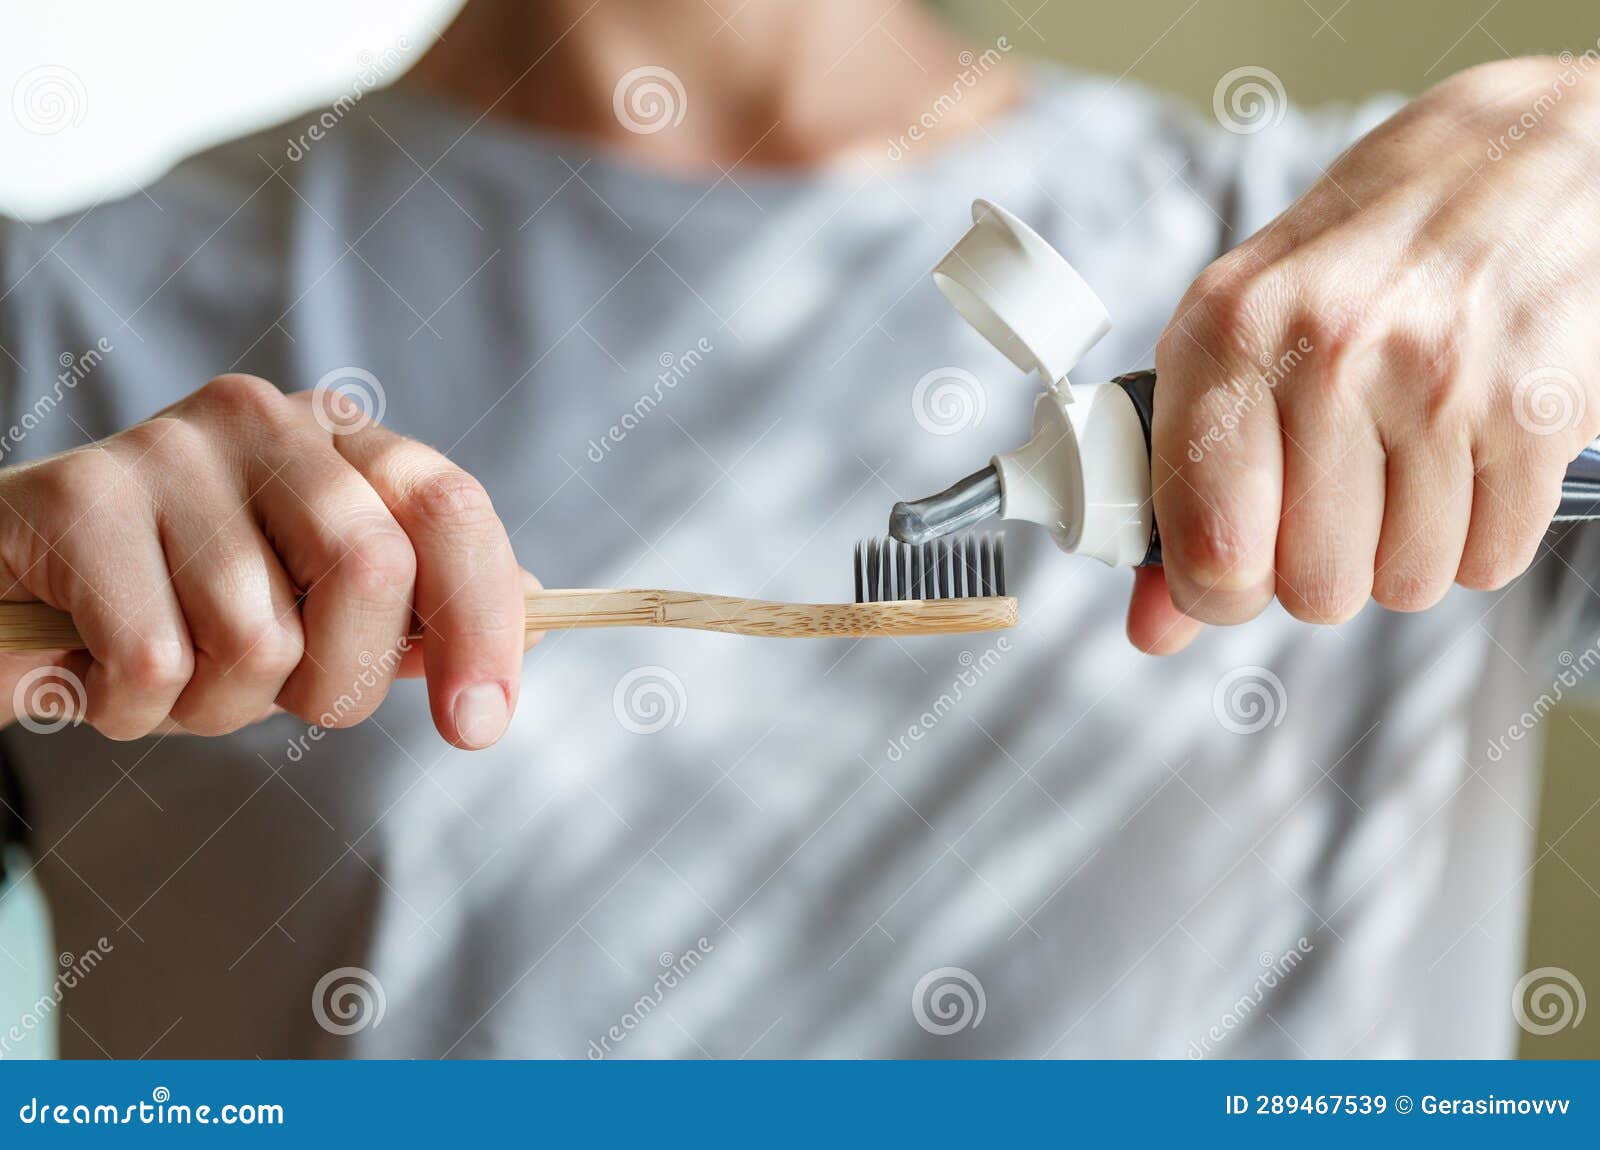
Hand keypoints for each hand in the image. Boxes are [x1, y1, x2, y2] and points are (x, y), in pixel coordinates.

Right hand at [0, 374, 534, 746]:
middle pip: (371, 566)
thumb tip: (541, 621)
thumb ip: (413, 617)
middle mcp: (266, 422)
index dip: (484, 620)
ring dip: (218, 706)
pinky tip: (100, 674)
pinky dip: (137, 711)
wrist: (7, 596)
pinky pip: (158, 663)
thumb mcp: (310, 617)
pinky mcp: (79, 494)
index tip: (479, 725)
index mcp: (341, 443)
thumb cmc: (179, 612)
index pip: (452, 509)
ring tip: (170, 674)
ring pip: (259, 635)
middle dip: (338, 681)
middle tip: (273, 697)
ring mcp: (169, 447)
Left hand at [1129, 57, 1599, 653]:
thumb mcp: (1242, 339)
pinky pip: (1490, 561)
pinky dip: (1481, 533)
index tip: (1235, 565)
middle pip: (1313, 588)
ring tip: (1410, 458)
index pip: (1208, 549)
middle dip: (1325, 565)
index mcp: (1228, 333)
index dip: (1218, 588)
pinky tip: (1470, 456)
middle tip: (1341, 493)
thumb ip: (1185, 489)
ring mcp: (1438, 379)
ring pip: (1404, 584)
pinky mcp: (1536, 408)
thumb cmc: (1361, 259)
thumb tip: (1154, 629)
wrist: (1524, 157)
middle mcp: (1327, 351)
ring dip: (1405, 549)